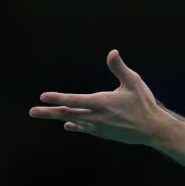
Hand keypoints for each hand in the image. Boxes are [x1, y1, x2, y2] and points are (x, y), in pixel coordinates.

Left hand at [29, 49, 163, 145]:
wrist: (152, 129)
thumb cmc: (144, 103)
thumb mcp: (134, 82)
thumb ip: (119, 68)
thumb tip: (112, 52)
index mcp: (102, 103)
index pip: (74, 100)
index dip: (58, 98)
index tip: (43, 96)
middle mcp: (97, 116)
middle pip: (68, 114)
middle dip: (49, 112)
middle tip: (32, 111)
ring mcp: (99, 127)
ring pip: (75, 121)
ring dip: (59, 117)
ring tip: (46, 115)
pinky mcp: (104, 133)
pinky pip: (85, 129)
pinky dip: (75, 126)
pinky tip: (68, 125)